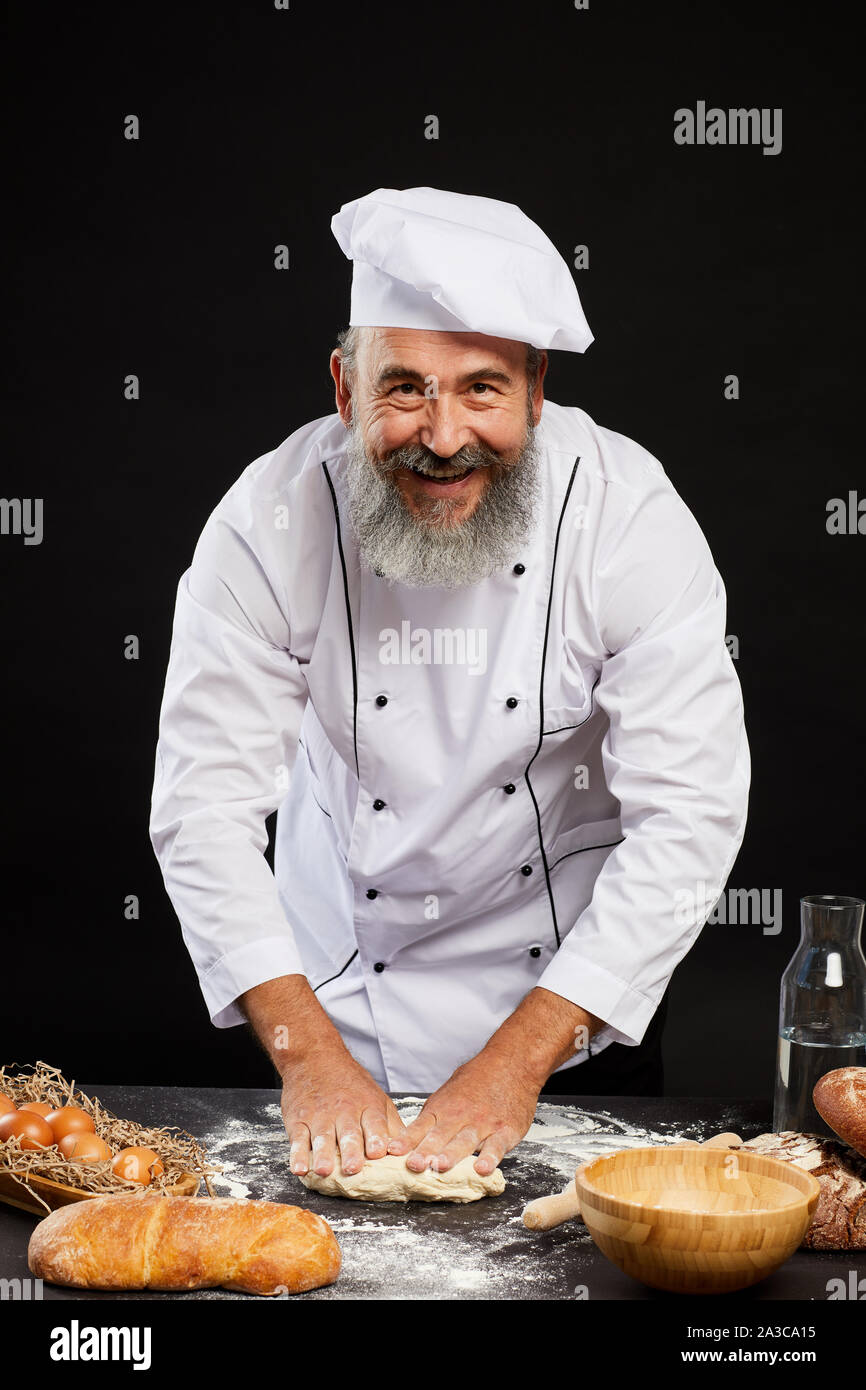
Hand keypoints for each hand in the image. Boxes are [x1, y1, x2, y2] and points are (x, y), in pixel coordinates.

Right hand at [281, 1045, 405, 1178]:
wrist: (315, 1058)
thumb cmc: (350, 1084)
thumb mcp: (376, 1097)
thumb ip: (391, 1125)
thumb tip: (408, 1153)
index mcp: (367, 1106)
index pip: (374, 1123)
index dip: (376, 1138)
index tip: (378, 1152)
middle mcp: (344, 1111)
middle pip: (349, 1133)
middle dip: (351, 1152)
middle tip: (352, 1169)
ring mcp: (320, 1115)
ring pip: (322, 1137)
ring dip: (323, 1155)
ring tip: (324, 1171)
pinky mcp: (298, 1119)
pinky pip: (298, 1138)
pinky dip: (297, 1155)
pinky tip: (299, 1169)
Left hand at [387, 1049, 540, 1176]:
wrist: (512, 1063)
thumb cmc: (478, 1079)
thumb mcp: (450, 1091)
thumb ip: (434, 1115)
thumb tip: (411, 1138)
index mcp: (444, 1107)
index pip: (421, 1126)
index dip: (407, 1140)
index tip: (393, 1151)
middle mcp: (461, 1115)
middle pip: (440, 1136)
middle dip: (426, 1151)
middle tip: (414, 1164)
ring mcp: (484, 1123)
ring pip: (465, 1141)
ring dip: (452, 1154)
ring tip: (440, 1166)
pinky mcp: (506, 1130)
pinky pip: (497, 1146)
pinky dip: (490, 1158)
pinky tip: (482, 1168)